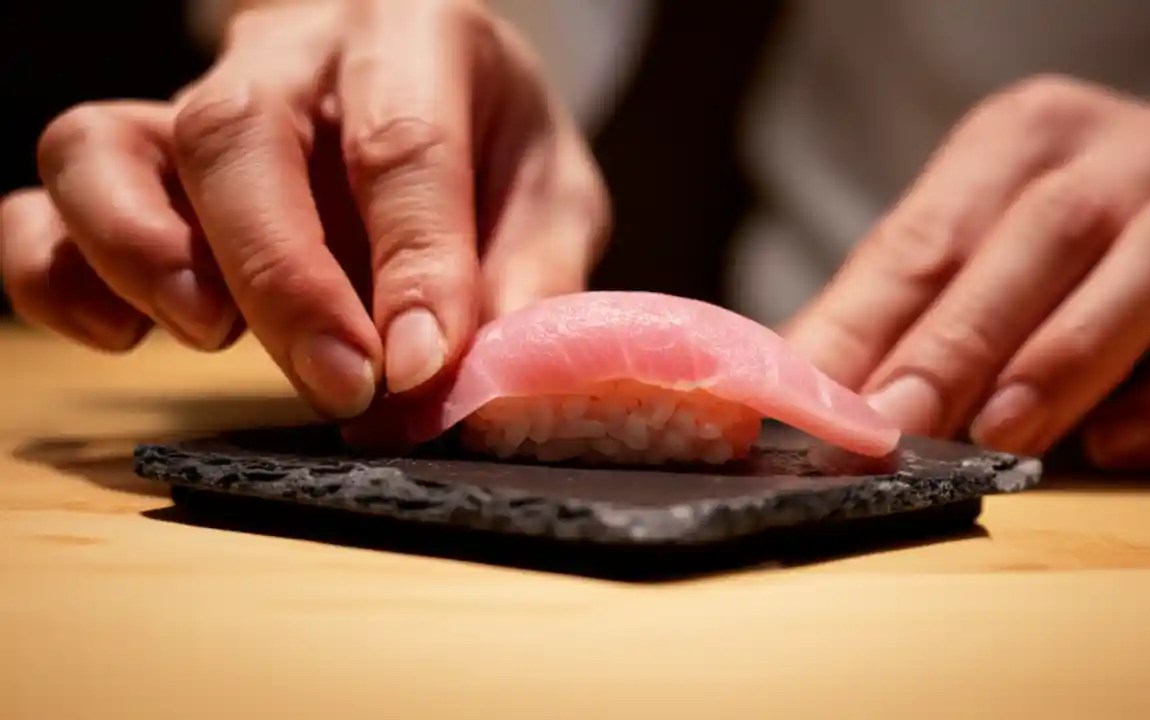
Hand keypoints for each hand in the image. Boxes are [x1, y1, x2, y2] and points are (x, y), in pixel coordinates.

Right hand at [0, 0, 607, 419]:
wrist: (447, 104)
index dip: (413, 266)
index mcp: (416, 39)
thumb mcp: (552, 204)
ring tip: (206, 337)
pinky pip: (51, 198)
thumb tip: (456, 391)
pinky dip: (59, 271)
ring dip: (140, 253)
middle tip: (341, 385)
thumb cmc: (498, 151)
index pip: (402, 146)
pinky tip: (120, 335)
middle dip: (283, 277)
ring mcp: (198, 103)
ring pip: (105, 145)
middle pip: (239, 136)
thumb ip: (522, 288)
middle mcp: (292, 55)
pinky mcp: (142, 163)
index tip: (421, 369)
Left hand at [785, 75, 1149, 467]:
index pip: (928, 237)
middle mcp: (1131, 153)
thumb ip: (880, 321)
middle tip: (889, 428)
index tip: (810, 404)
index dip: (864, 326)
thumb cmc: (1057, 266)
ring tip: (997, 433)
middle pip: (1038, 237)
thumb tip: (779, 395)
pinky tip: (1119, 441)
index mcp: (1025, 137)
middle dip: (954, 342)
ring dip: (1066, 357)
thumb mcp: (963, 267)